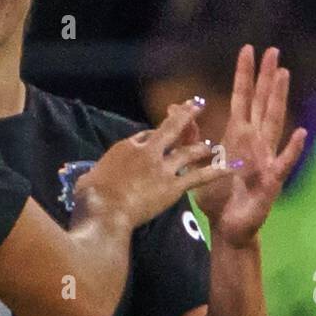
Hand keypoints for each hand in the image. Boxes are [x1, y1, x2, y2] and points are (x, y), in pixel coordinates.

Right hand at [76, 99, 231, 228]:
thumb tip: (85, 181)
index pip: (144, 136)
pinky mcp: (173, 186)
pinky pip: (199, 176)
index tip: (155, 139)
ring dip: (201, 146)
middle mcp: (147, 151)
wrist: (105, 211)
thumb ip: (92, 176)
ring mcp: (162, 167)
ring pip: (188, 151)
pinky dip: (216, 171)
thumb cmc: (90, 198)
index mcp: (125, 147)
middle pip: (170, 128)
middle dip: (185, 115)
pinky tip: (230, 166)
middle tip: (196, 104)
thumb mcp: (86, 180)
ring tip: (211, 144)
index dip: (152, 137)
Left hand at [197, 46, 306, 246]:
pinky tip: (299, 133)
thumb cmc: (217, 195)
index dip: (245, 76)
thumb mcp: (198, 163)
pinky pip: (283, 162)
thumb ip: (189, 136)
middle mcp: (256, 142)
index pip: (242, 99)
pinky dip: (292, 149)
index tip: (247, 50)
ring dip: (279, 100)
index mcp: (239, 136)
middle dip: (267, 78)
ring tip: (284, 76)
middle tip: (273, 50)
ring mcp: (266, 158)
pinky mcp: (271, 180)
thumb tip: (175, 107)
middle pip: (263, 104)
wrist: (227, 226)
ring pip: (274, 124)